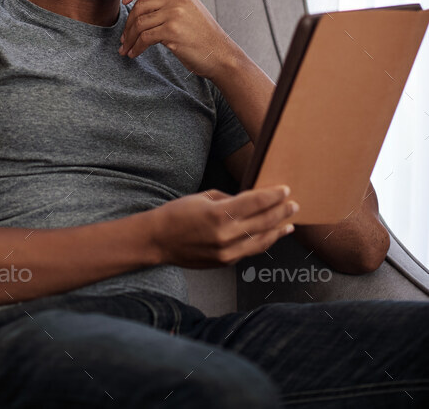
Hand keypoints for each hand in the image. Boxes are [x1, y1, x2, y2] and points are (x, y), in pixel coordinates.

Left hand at [119, 0, 233, 77]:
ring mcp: (174, 13)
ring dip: (129, 39)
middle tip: (124, 38)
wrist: (221, 54)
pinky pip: (144, 38)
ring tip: (126, 48)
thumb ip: (168, 2)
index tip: (125, 2)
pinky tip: (134, 53)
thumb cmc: (202, 35)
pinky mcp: (172, 31)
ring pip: (139, 23)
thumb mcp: (188, 9)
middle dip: (128, 24)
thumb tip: (138, 2)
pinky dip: (136, 47)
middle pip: (139, 5)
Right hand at [147, 185, 298, 267]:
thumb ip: (229, 200)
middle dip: (280, 212)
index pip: (255, 203)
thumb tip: (249, 201)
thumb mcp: (203, 198)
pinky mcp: (225, 262)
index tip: (285, 190)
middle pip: (262, 222)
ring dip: (278, 230)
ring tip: (290, 222)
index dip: (272, 196)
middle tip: (293, 204)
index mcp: (219, 214)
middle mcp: (225, 235)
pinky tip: (272, 235)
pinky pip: (250, 250)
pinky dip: (264, 241)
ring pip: (261, 240)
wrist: (159, 241)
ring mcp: (226, 252)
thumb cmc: (177, 214)